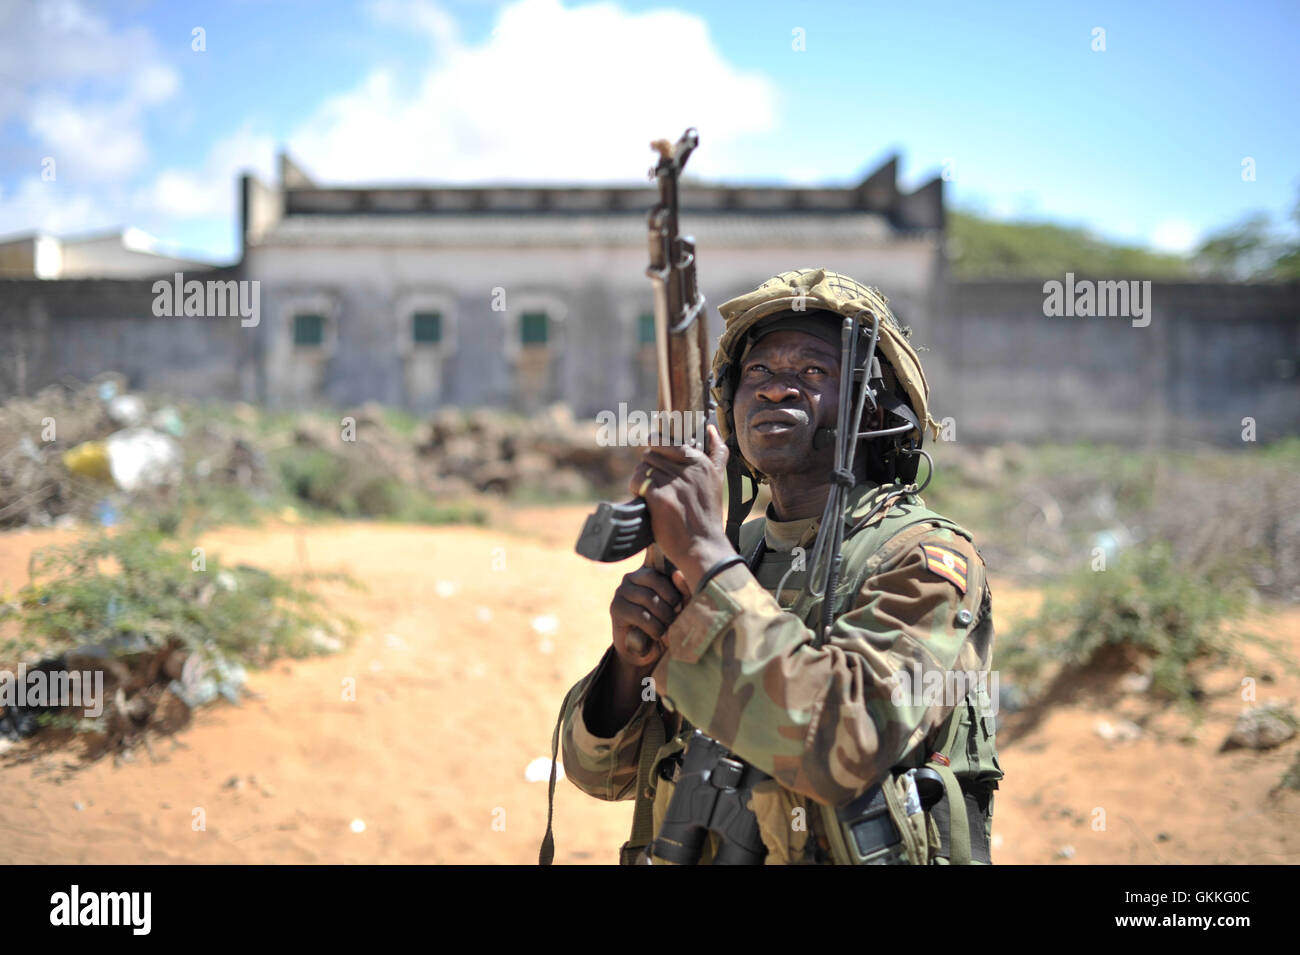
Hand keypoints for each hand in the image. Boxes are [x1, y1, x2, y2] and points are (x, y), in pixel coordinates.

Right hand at [610, 565, 691, 669]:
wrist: (645, 650)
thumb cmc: (665, 623)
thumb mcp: (678, 606)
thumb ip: (681, 590)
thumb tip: (678, 574)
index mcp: (647, 572)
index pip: (662, 570)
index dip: (674, 589)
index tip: (680, 606)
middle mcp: (631, 577)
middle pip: (655, 581)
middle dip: (670, 602)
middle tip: (676, 617)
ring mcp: (621, 592)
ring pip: (648, 598)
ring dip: (663, 616)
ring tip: (668, 627)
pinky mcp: (616, 609)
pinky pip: (640, 615)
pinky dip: (653, 627)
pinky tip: (657, 635)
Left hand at [628, 423, 735, 589]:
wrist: (702, 547)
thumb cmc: (707, 516)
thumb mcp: (717, 481)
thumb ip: (717, 453)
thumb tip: (711, 428)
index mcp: (702, 463)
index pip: (670, 444)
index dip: (657, 448)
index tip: (652, 450)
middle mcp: (689, 470)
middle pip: (653, 455)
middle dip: (648, 467)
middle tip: (651, 482)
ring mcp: (673, 482)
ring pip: (643, 467)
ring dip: (640, 478)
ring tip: (646, 492)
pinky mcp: (659, 496)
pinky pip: (637, 481)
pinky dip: (635, 488)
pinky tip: (642, 498)